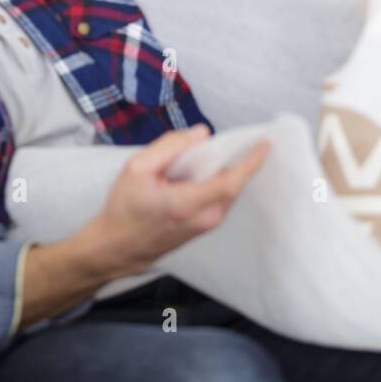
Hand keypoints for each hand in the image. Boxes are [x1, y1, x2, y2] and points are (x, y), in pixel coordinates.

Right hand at [93, 125, 270, 275]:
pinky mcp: (203, 229)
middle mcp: (203, 218)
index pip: (231, 181)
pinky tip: (204, 172)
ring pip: (228, 194)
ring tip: (213, 155)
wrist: (116, 247)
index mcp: (187, 203)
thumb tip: (201, 134)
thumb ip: (170, 146)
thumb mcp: (137, 167)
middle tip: (235, 140)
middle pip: (233, 185)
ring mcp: (205, 227)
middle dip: (239, 162)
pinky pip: (220, 201)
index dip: (251, 162)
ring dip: (228, 172)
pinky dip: (219, 184)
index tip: (265, 144)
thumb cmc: (124, 208)